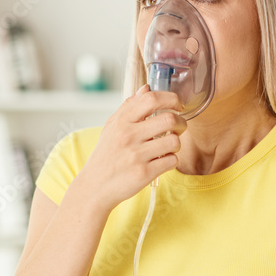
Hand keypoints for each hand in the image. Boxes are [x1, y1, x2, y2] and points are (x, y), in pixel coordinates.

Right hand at [75, 84, 186, 211]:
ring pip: (174, 141)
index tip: (177, 104)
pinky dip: (171, 160)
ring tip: (168, 147)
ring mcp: (137, 155)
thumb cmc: (106, 155)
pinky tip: (162, 161)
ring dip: (176, 144)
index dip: (171, 98)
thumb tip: (147, 88)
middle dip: (181, 123)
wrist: (95, 187)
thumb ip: (129, 107)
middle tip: (178, 128)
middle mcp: (128, 136)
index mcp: (121, 121)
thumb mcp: (111, 127)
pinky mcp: (144, 173)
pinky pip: (172, 161)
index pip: (151, 98)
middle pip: (169, 119)